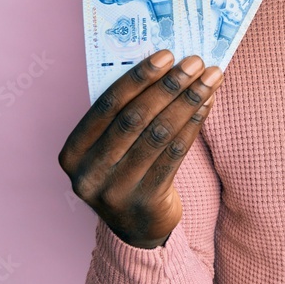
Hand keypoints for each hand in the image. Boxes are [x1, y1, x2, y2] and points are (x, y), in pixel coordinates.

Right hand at [58, 51, 223, 247]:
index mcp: (73, 152)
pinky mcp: (146, 202)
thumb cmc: (127, 171)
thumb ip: (125, 114)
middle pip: (135, 118)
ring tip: (211, 79)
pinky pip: (175, 154)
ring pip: (159, 134)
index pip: (107, 105)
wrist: (137, 229)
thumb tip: (165, 66)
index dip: (138, 77)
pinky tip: (207, 105)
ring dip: (189, 101)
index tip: (166, 54)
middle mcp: (88, 173)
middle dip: (169, 86)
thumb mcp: (112, 148)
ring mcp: (115, 191)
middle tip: (196, 62)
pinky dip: (193, 125)